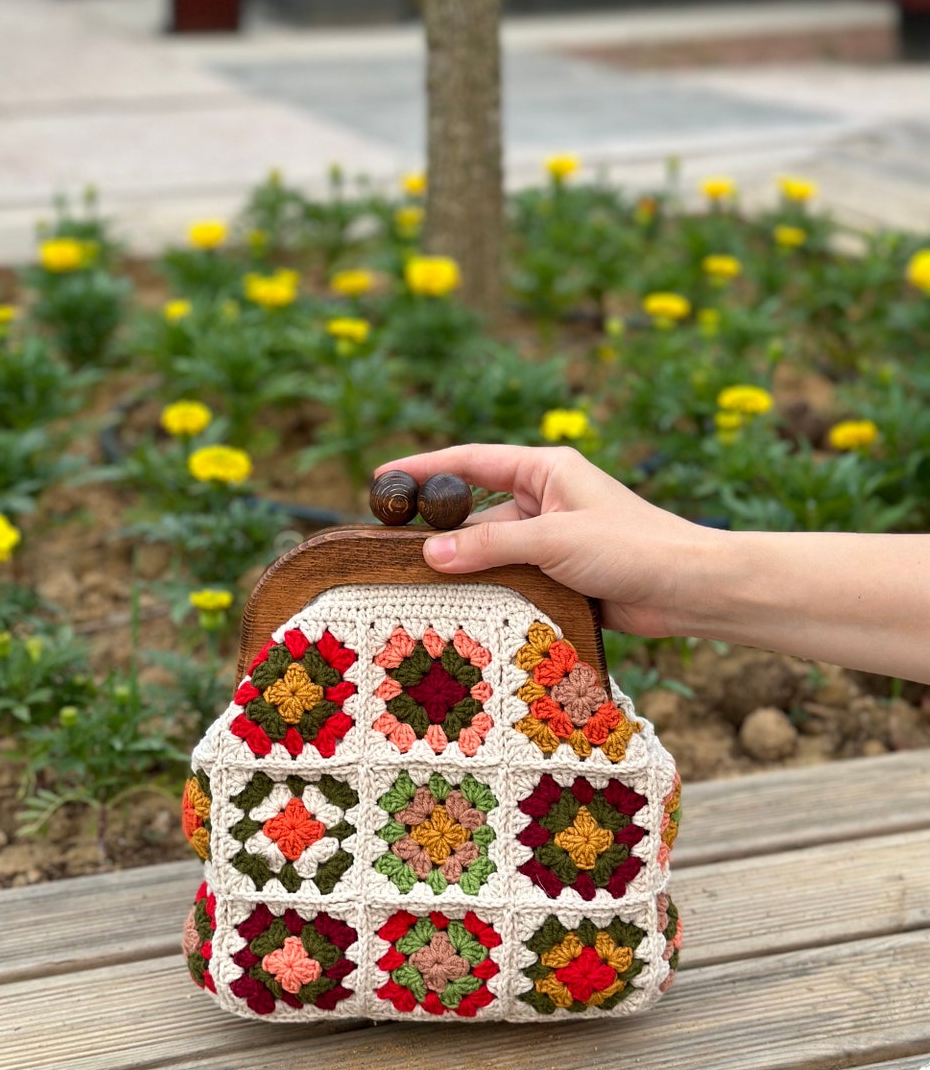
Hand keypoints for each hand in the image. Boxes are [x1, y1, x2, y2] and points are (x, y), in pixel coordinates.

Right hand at [377, 444, 714, 636]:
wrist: (688, 590)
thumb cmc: (632, 547)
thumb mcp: (554, 541)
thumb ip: (489, 546)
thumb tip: (429, 553)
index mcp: (545, 470)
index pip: (471, 462)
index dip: (424, 468)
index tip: (383, 478)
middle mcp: (545, 500)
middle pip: (475, 512)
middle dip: (439, 531)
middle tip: (390, 548)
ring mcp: (551, 539)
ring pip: (490, 551)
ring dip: (465, 568)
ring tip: (419, 586)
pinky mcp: (558, 574)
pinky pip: (510, 578)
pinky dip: (488, 590)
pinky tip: (462, 607)